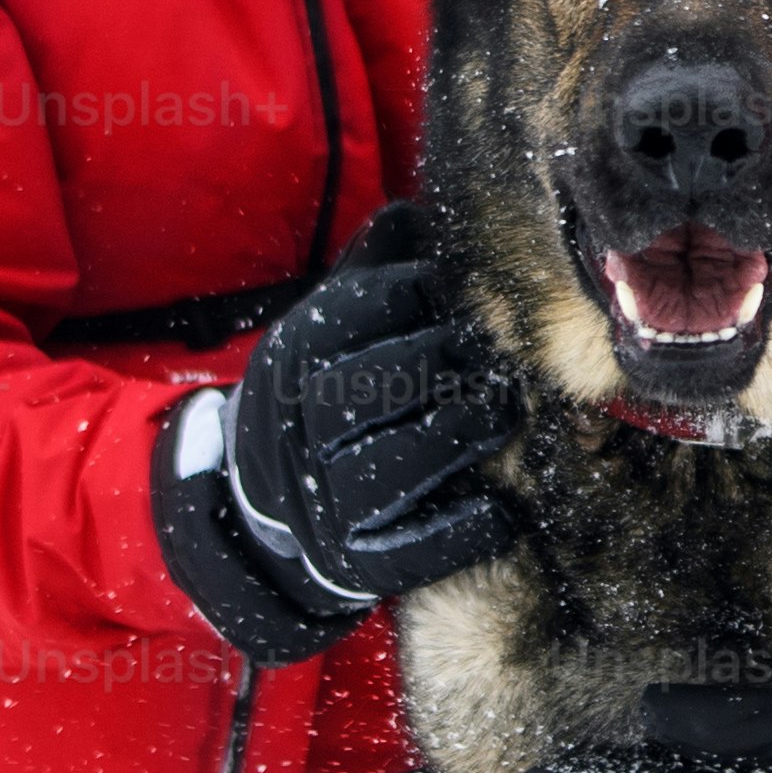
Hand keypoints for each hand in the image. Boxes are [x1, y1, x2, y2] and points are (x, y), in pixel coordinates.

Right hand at [153, 203, 519, 666]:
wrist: (263, 513)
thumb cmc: (326, 397)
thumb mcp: (329, 326)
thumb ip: (372, 269)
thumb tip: (420, 211)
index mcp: (293, 355)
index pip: (360, 307)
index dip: (421, 294)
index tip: (465, 298)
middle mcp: (299, 425)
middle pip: (373, 384)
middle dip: (447, 364)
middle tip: (504, 360)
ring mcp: (323, 499)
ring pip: (396, 464)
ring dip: (464, 437)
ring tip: (508, 416)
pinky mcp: (354, 561)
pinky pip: (415, 549)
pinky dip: (468, 528)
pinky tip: (508, 507)